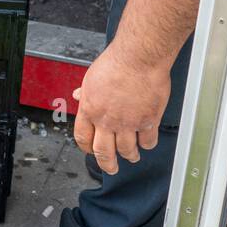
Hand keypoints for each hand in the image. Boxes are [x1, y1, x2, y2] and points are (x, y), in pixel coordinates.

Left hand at [71, 43, 169, 173]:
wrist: (139, 58)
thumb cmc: (117, 63)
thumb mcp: (91, 77)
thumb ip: (86, 92)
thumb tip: (77, 95)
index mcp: (90, 110)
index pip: (83, 138)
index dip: (86, 148)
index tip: (91, 151)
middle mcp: (107, 121)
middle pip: (103, 152)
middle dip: (107, 164)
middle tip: (111, 168)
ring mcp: (128, 123)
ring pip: (127, 150)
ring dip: (129, 156)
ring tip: (132, 157)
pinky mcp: (148, 120)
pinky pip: (148, 141)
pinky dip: (148, 145)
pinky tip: (147, 143)